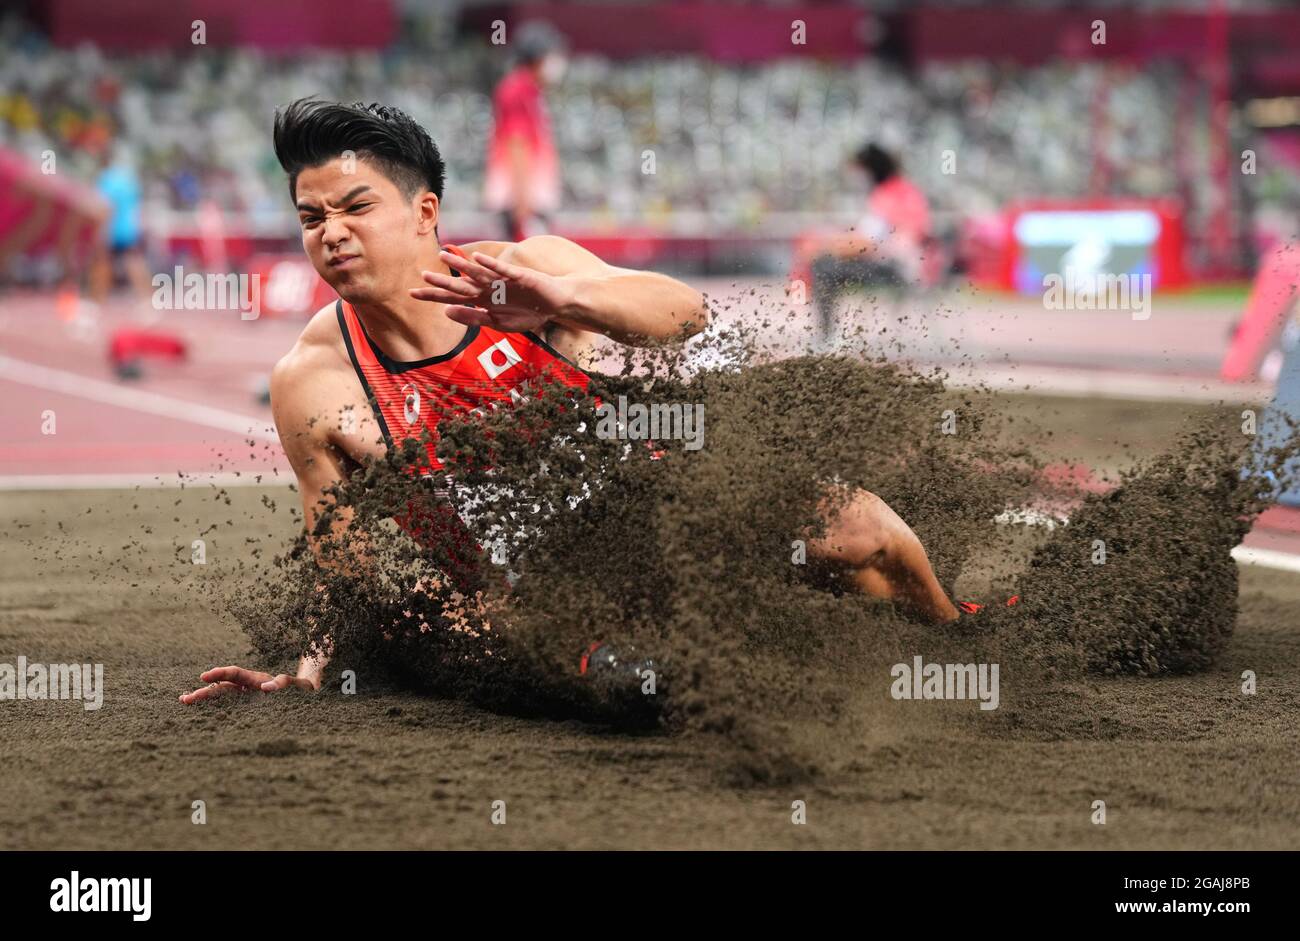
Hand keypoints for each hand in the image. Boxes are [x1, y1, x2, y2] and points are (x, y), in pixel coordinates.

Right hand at [178, 665, 319, 703]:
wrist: (307, 701)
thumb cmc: (301, 690)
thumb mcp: (296, 685)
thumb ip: (283, 683)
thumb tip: (266, 687)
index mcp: (256, 679)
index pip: (234, 673)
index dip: (219, 673)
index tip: (204, 677)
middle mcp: (247, 689)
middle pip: (222, 688)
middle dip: (204, 692)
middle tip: (184, 699)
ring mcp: (246, 702)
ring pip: (222, 700)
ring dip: (205, 703)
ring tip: (185, 705)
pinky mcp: (248, 714)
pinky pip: (229, 713)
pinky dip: (216, 715)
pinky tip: (201, 720)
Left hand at [410, 249, 577, 333]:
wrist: (555, 304)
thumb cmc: (528, 312)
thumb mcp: (498, 322)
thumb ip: (473, 317)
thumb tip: (446, 311)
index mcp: (482, 300)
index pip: (453, 297)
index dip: (434, 295)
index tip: (413, 294)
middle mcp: (489, 288)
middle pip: (461, 284)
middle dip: (442, 281)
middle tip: (421, 276)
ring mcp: (502, 281)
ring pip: (477, 273)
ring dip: (461, 265)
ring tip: (443, 256)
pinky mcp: (518, 276)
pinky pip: (502, 270)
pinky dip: (490, 264)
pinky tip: (476, 258)